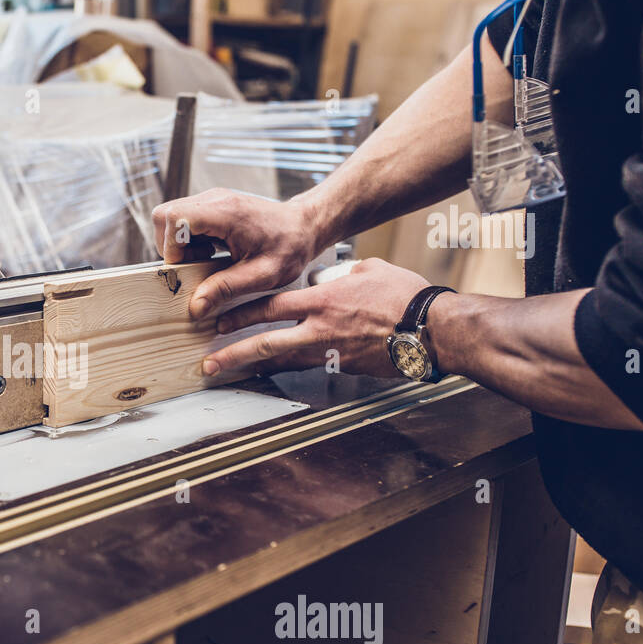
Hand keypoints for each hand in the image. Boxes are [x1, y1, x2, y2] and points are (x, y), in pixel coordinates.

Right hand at [151, 188, 324, 318]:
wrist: (304, 226)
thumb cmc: (289, 247)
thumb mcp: (262, 275)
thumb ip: (226, 288)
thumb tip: (196, 306)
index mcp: (225, 212)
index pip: (174, 218)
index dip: (172, 246)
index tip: (188, 266)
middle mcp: (213, 199)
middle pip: (164, 216)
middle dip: (170, 247)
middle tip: (195, 264)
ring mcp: (210, 200)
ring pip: (169, 218)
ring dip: (178, 244)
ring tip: (206, 258)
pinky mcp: (211, 206)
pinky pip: (182, 221)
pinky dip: (187, 241)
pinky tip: (210, 252)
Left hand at [202, 258, 430, 377]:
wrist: (432, 330)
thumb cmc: (406, 297)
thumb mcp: (369, 270)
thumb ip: (341, 274)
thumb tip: (330, 278)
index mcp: (323, 298)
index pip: (270, 304)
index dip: (241, 312)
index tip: (219, 318)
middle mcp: (320, 327)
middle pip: (266, 340)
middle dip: (234, 350)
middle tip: (209, 359)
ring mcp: (331, 351)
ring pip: (282, 359)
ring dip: (252, 366)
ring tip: (227, 371)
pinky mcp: (343, 366)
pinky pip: (308, 366)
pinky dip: (286, 369)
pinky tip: (270, 373)